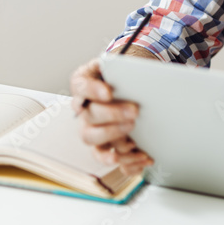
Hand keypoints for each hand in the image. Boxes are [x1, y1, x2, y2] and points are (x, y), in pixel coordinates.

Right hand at [70, 57, 152, 175]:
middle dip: (112, 115)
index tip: (108, 92)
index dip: (92, 90)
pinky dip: (125, 161)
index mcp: (84, 84)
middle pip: (89, 116)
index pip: (81, 86)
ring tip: (133, 140)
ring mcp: (91, 128)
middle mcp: (84, 109)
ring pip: (91, 138)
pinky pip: (106, 156)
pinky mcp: (102, 145)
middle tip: (134, 112)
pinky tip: (142, 158)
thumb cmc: (120, 74)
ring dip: (113, 138)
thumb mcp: (118, 63)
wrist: (127, 85)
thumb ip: (119, 66)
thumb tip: (130, 70)